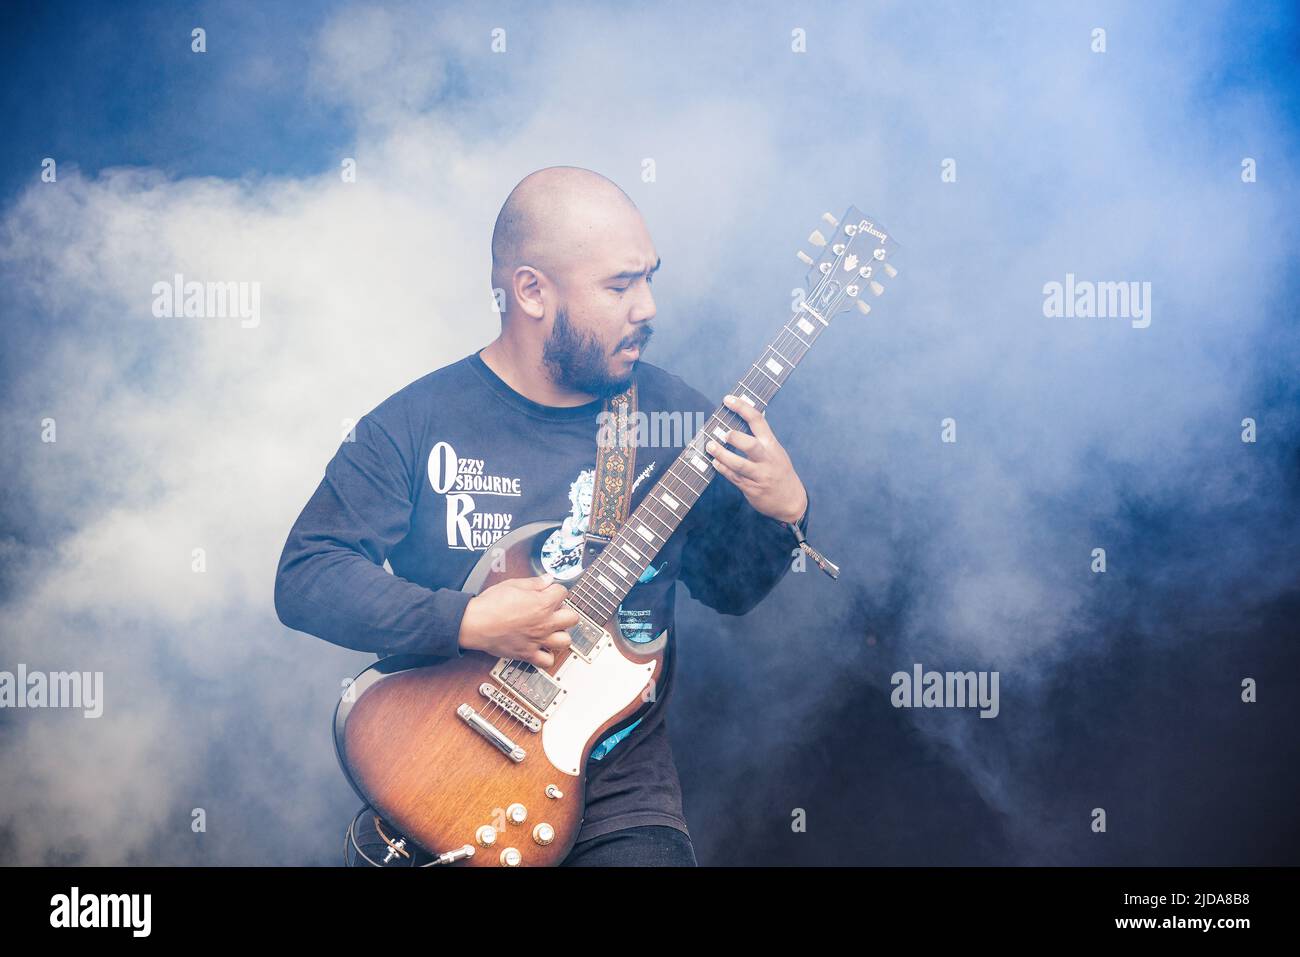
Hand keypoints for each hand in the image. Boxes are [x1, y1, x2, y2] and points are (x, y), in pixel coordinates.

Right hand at [457, 574, 578, 666]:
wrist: (475, 623)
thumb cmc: (490, 605)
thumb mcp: (513, 584)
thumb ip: (534, 583)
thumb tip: (547, 579)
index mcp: (542, 604)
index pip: (563, 592)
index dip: (555, 590)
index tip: (549, 591)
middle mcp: (544, 623)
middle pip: (572, 618)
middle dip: (565, 612)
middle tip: (554, 611)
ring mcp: (538, 640)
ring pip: (565, 641)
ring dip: (560, 634)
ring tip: (551, 630)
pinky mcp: (528, 654)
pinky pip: (547, 661)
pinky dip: (547, 656)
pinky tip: (542, 648)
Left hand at [703, 394, 807, 524]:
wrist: (791, 502)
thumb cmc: (780, 472)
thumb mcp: (777, 452)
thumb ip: (764, 436)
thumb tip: (756, 414)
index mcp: (772, 445)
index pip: (758, 421)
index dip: (742, 408)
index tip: (728, 399)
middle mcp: (767, 459)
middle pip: (750, 445)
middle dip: (734, 437)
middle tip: (722, 432)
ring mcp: (759, 475)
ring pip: (739, 464)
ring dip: (722, 455)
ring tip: (710, 446)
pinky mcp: (752, 489)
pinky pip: (734, 478)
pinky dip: (723, 469)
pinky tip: (714, 463)